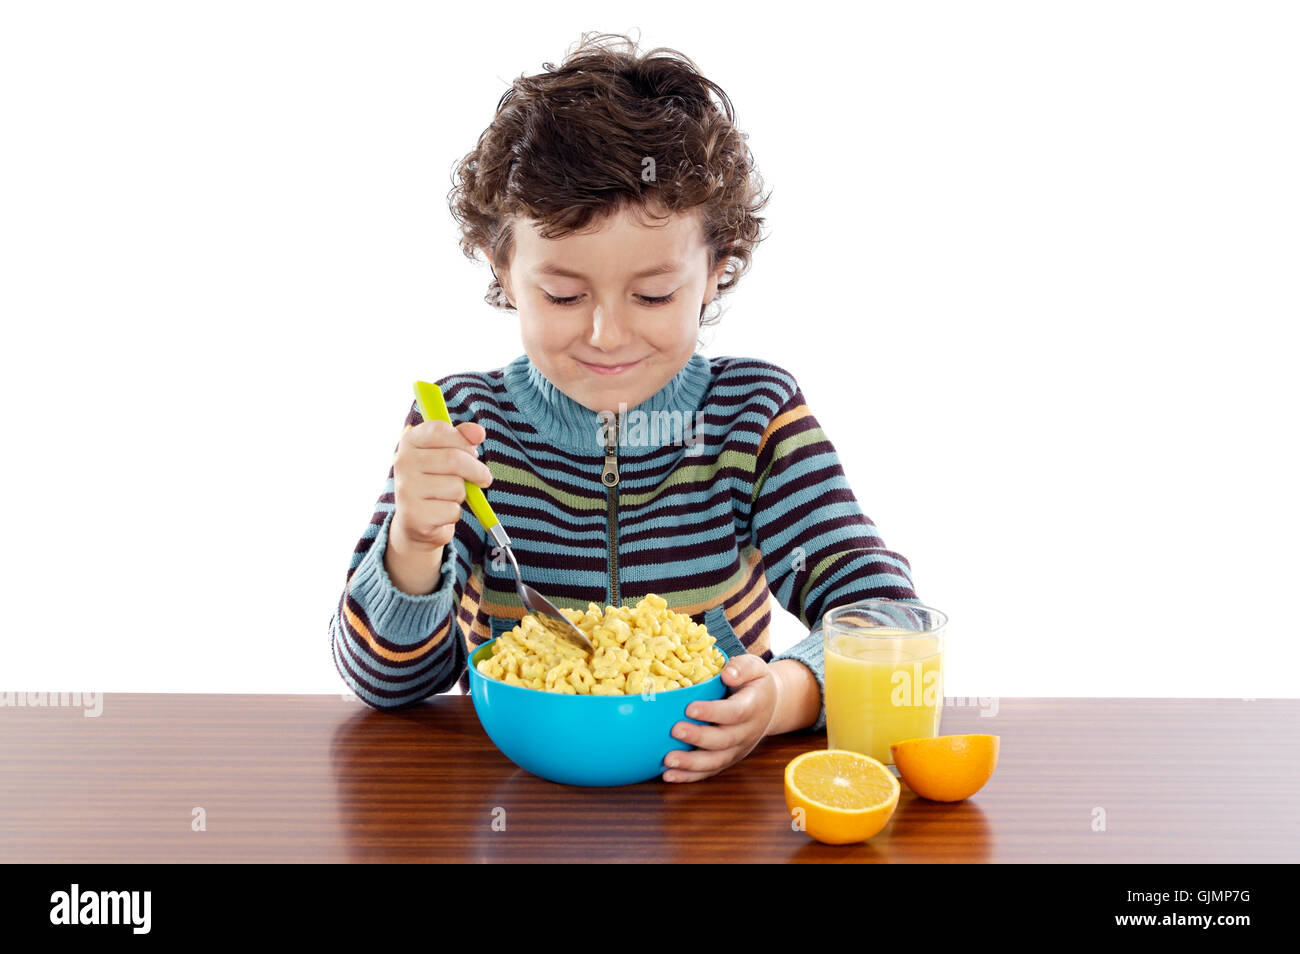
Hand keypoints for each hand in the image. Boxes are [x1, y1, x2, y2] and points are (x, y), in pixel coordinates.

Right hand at [386, 418, 491, 594]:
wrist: (415, 520)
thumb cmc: (436, 480)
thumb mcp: (447, 453)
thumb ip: (462, 438)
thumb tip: (478, 432)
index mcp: (409, 441)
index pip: (440, 430)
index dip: (463, 441)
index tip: (474, 452)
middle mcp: (402, 462)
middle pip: (454, 459)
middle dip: (476, 470)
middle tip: (483, 478)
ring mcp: (406, 489)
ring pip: (456, 487)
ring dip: (462, 494)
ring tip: (449, 496)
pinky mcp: (413, 515)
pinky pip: (452, 510)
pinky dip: (454, 513)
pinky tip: (440, 513)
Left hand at [661, 654, 777, 782]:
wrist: (768, 706)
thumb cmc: (754, 683)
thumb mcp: (755, 667)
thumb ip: (743, 667)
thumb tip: (727, 674)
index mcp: (754, 707)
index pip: (735, 712)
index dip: (713, 712)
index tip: (690, 708)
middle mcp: (747, 732)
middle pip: (723, 740)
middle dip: (698, 737)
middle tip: (675, 730)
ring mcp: (737, 749)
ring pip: (715, 761)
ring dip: (691, 763)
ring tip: (668, 760)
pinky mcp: (727, 759)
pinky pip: (708, 771)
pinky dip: (688, 776)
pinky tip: (669, 775)